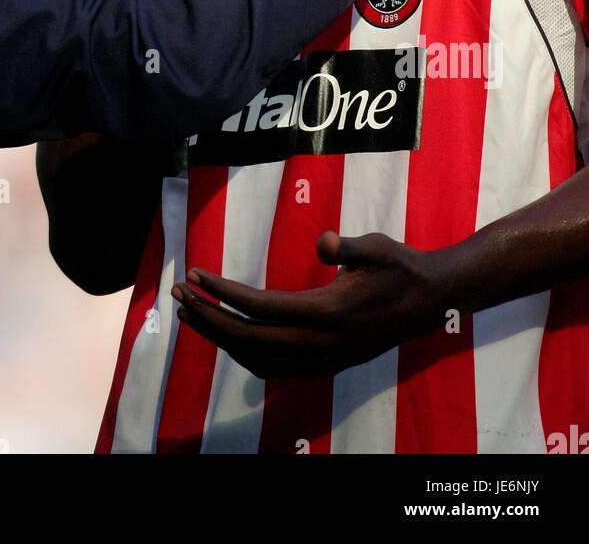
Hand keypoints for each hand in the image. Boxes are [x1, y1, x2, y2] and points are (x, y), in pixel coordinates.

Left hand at [171, 230, 446, 378]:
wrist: (430, 301)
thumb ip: (348, 247)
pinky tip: (230, 335)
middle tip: (179, 295)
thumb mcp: (377, 247)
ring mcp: (325, 360)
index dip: (223, 293)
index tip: (195, 276)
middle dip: (209, 318)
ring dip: (221, 338)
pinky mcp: (328, 364)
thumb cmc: (399, 266)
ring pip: (259, 359)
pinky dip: (245, 354)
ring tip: (193, 314)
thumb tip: (324, 241)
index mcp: (329, 314)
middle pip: (250, 339)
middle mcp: (322, 345)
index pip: (260, 308)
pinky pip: (275, 367)